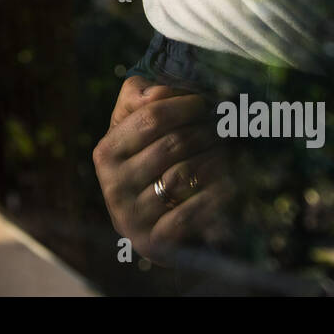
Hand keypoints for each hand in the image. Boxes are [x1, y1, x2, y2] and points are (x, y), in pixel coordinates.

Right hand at [92, 75, 228, 265]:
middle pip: (172, 144)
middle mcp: (113, 185)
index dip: (183, 105)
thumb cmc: (145, 161)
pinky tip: (227, 183)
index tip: (203, 103)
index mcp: (106, 152)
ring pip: (184, 176)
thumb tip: (159, 92)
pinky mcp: (153, 242)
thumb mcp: (132, 126)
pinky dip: (213, 195)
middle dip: (203, 131)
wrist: (148, 222)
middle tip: (219, 128)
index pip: (150, 117)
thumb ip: (138, 96)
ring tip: (224, 151)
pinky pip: (190, 213)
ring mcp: (132, 216)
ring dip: (213, 159)